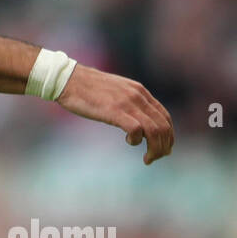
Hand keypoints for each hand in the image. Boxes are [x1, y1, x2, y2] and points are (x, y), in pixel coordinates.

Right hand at [56, 64, 174, 164]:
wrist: (68, 79)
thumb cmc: (87, 88)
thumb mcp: (115, 90)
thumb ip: (128, 100)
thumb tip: (135, 117)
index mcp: (140, 91)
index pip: (165, 116)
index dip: (168, 135)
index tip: (162, 148)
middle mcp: (138, 96)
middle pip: (163, 126)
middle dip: (164, 146)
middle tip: (155, 157)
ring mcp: (127, 103)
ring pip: (154, 130)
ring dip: (155, 148)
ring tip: (148, 158)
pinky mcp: (115, 111)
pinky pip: (137, 130)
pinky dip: (137, 141)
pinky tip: (129, 142)